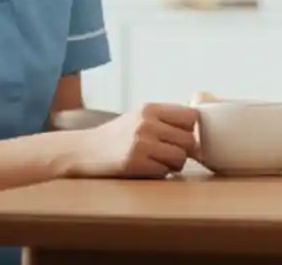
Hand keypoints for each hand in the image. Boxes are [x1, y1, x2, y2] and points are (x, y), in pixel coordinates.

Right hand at [68, 103, 199, 178]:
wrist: (83, 150)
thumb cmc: (116, 136)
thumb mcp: (139, 117)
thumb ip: (165, 119)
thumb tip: (198, 128)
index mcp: (150, 108)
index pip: (191, 116)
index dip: (191, 129)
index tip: (182, 137)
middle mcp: (146, 123)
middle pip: (190, 139)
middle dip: (184, 150)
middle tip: (169, 154)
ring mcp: (140, 143)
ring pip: (180, 157)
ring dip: (174, 164)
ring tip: (159, 162)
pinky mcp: (133, 162)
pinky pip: (164, 171)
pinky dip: (160, 173)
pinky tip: (147, 169)